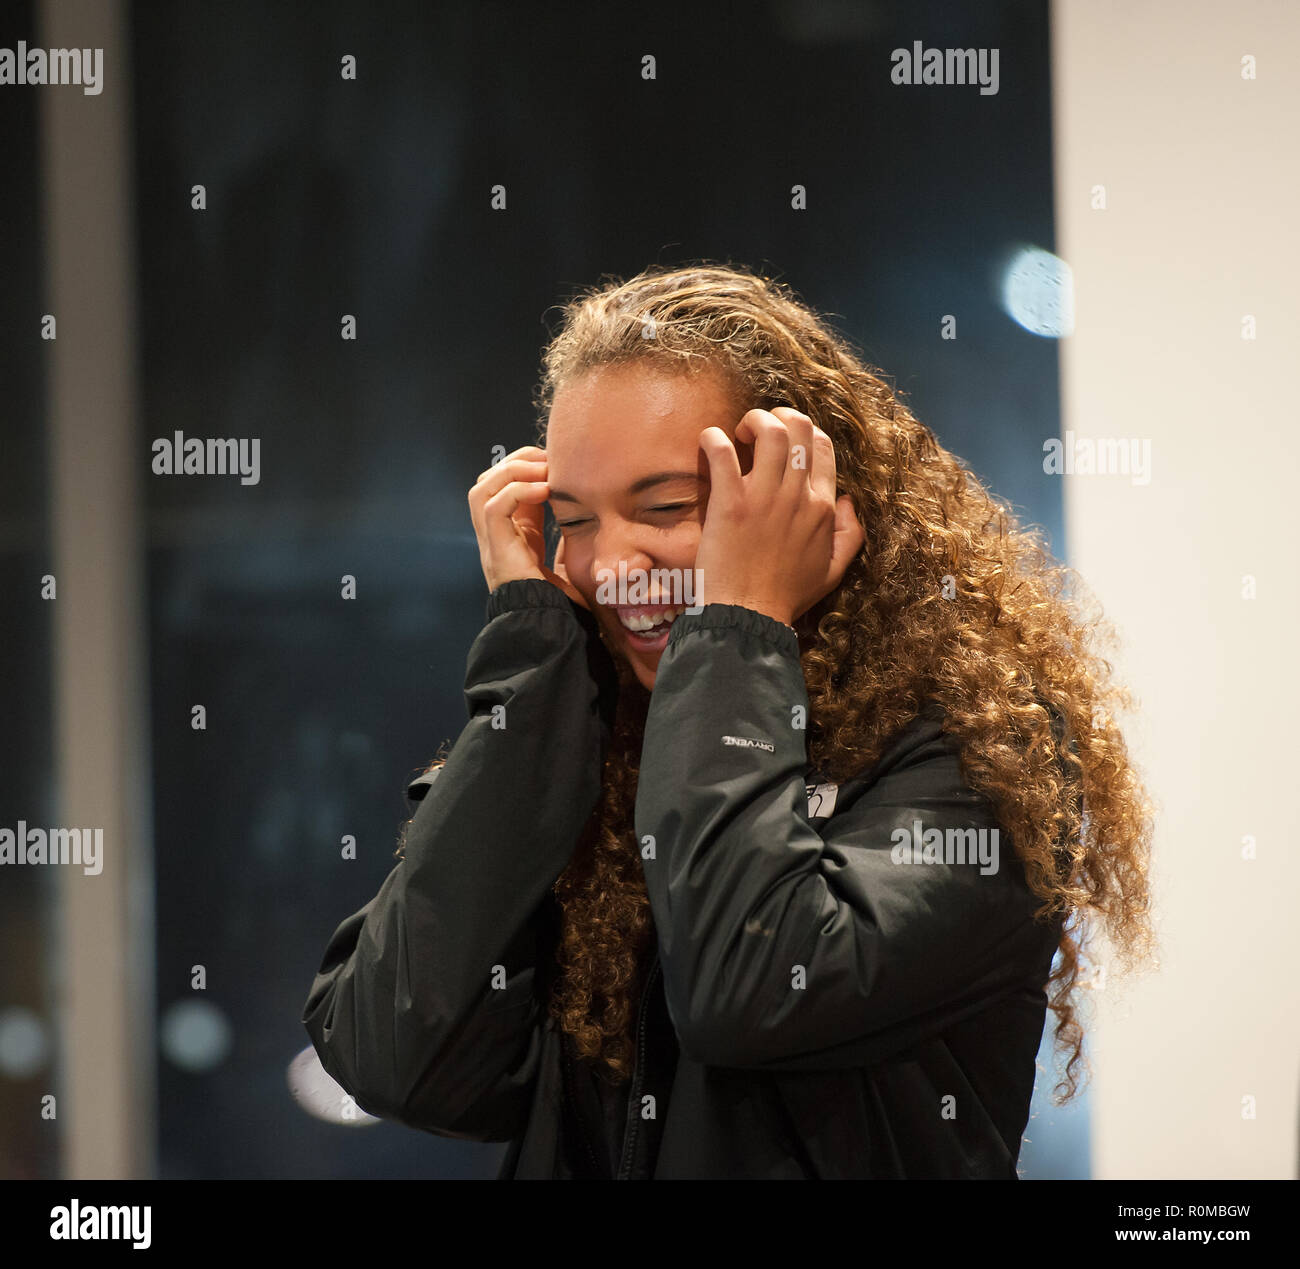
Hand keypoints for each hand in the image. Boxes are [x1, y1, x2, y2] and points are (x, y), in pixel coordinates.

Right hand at [467, 445, 585, 606]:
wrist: (547, 625)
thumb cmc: (560, 598)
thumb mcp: (563, 555)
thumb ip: (564, 530)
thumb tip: (583, 504)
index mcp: (510, 535)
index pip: (504, 488)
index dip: (524, 468)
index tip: (554, 463)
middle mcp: (495, 535)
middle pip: (486, 482)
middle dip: (515, 462)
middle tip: (546, 460)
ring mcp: (491, 542)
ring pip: (481, 489)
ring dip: (512, 472)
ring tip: (543, 470)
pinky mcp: (495, 548)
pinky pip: (494, 507)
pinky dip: (516, 491)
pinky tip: (544, 489)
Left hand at [694, 407, 865, 624]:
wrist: (748, 616)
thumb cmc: (786, 597)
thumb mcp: (833, 571)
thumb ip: (850, 535)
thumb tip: (848, 501)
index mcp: (823, 508)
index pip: (823, 447)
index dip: (804, 432)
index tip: (784, 442)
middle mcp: (798, 496)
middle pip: (800, 428)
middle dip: (780, 416)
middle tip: (758, 431)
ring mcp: (764, 497)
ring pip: (770, 430)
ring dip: (753, 421)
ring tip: (737, 433)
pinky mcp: (730, 503)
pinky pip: (723, 452)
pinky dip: (713, 439)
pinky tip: (708, 441)